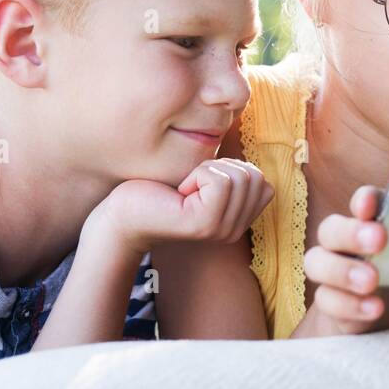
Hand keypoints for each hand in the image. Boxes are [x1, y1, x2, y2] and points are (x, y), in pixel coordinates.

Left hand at [87, 158, 273, 258]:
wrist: (124, 214)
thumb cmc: (160, 191)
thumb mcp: (206, 180)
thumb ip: (233, 176)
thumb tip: (249, 157)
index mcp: (238, 222)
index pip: (264, 184)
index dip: (233, 170)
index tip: (203, 182)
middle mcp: (234, 231)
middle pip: (255, 177)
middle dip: (221, 167)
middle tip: (191, 183)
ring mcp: (221, 230)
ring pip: (240, 176)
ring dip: (207, 169)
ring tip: (185, 188)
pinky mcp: (205, 223)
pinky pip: (220, 181)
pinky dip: (198, 174)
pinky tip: (179, 191)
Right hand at [301, 184, 388, 336]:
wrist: (374, 307)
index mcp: (366, 221)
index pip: (362, 201)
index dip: (364, 200)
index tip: (370, 204)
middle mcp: (340, 241)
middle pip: (331, 229)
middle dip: (352, 233)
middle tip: (378, 240)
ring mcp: (329, 270)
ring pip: (317, 264)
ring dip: (344, 271)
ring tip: (371, 281)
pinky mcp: (328, 301)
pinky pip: (328, 300)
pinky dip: (351, 305)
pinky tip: (374, 307)